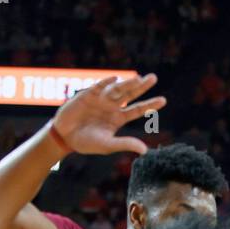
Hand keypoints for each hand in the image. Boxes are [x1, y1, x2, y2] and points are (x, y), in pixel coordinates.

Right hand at [52, 74, 166, 155]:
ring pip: (117, 89)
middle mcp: (112, 106)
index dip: (150, 105)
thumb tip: (146, 150)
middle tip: (154, 77)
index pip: (137, 109)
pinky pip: (98, 87)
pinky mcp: (87, 95)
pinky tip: (115, 79)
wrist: (65, 137)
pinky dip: (106, 83)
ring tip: (139, 79)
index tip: (164, 100)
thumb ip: (125, 144)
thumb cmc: (86, 143)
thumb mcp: (108, 145)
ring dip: (128, 83)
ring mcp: (100, 99)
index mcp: (118, 118)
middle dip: (141, 86)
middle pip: (130, 94)